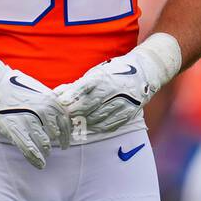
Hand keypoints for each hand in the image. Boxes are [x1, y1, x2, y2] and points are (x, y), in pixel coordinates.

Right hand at [0, 41, 70, 168]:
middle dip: (54, 144)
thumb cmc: (14, 84)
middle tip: (52, 149)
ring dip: (45, 152)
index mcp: (51, 101)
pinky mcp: (16, 130)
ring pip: (44, 145)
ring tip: (44, 156)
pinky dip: (36, 160)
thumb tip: (59, 117)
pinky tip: (40, 165)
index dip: (66, 136)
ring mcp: (30, 121)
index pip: (65, 124)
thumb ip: (50, 103)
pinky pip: (30, 150)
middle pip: (54, 135)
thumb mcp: (38, 90)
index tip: (65, 144)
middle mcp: (44, 111)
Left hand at [56, 33, 180, 135]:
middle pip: (89, 105)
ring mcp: (122, 102)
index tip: (62, 103)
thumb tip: (57, 95)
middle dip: (75, 113)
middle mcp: (112, 89)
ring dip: (84, 122)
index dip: (72, 95)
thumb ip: (77, 86)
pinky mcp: (128, 112)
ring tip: (75, 125)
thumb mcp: (96, 74)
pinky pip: (110, 124)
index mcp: (102, 77)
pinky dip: (98, 127)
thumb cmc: (114, 73)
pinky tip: (90, 127)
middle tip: (65, 119)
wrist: (144, 73)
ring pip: (98, 117)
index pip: (84, 87)